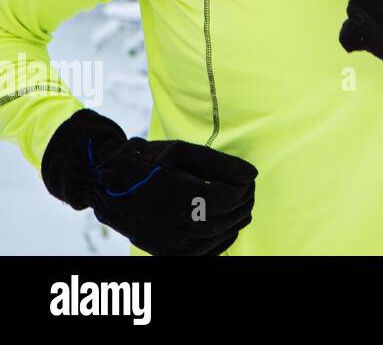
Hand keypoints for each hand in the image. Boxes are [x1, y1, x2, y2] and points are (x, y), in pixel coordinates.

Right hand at [41, 108, 256, 255]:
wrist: (108, 186)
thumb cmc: (149, 163)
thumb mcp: (182, 151)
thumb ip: (220, 163)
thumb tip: (252, 175)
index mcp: (177, 192)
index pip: (228, 197)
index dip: (244, 187)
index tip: (248, 178)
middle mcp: (172, 221)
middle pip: (226, 217)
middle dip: (245, 203)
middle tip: (249, 191)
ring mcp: (168, 241)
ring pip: (218, 236)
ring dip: (237, 220)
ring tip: (242, 206)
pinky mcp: (165, 253)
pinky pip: (205, 253)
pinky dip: (223, 240)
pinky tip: (227, 226)